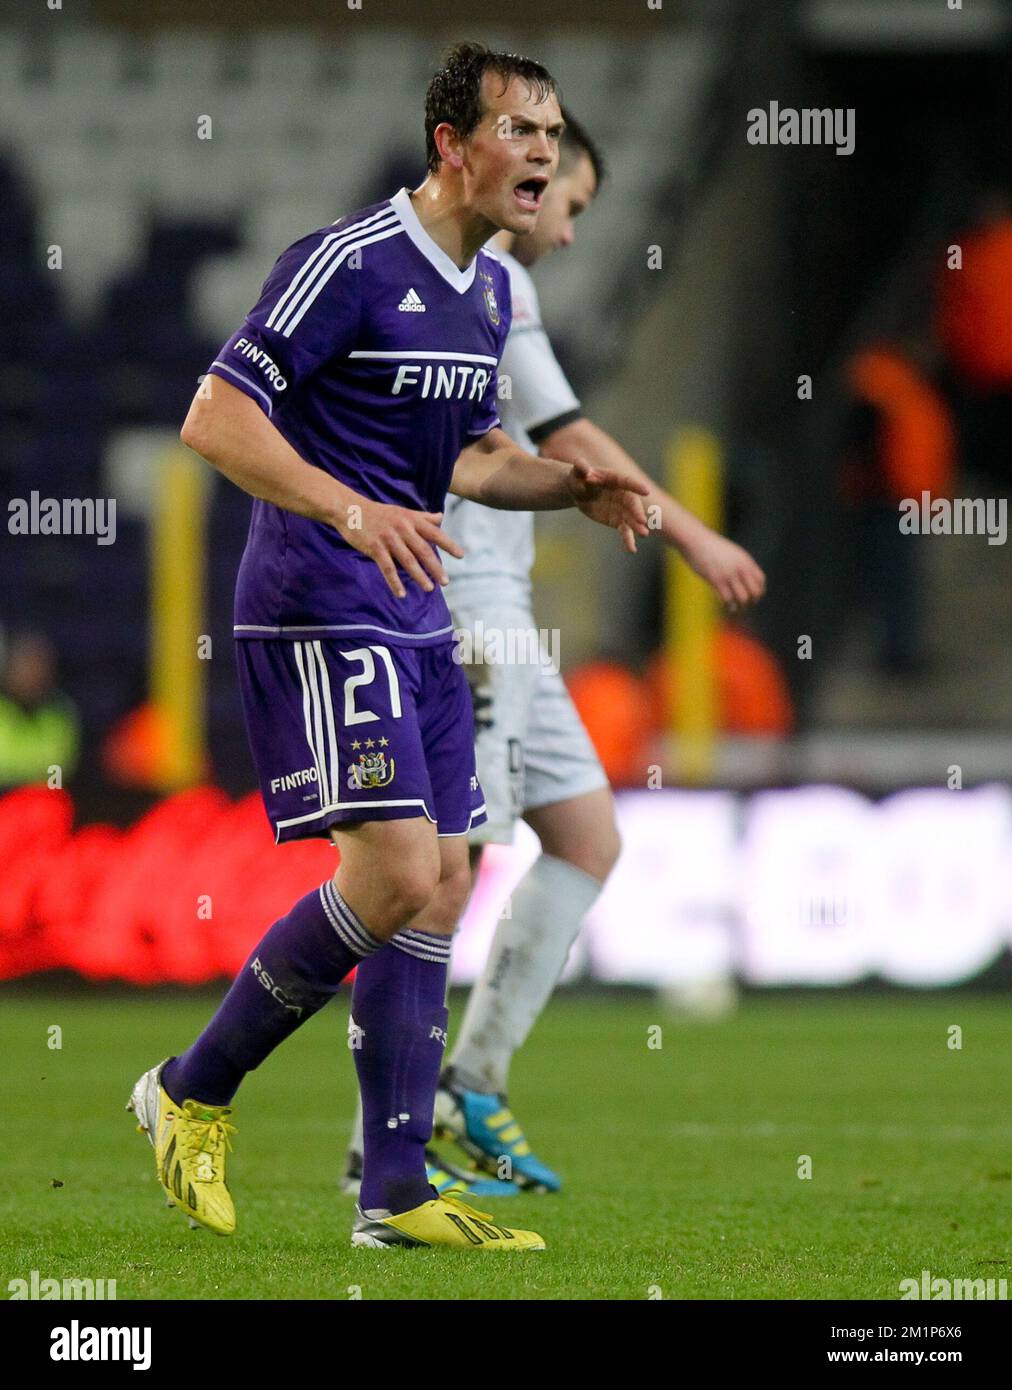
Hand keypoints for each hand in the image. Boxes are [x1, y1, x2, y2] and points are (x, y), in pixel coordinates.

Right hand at [335, 498, 463, 598]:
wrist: (351, 510)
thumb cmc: (380, 513)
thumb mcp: (403, 512)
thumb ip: (423, 517)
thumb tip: (441, 518)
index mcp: (411, 520)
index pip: (434, 533)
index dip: (448, 544)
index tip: (461, 555)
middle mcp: (402, 529)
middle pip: (423, 550)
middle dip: (435, 567)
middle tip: (445, 581)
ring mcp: (388, 539)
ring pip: (407, 561)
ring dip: (419, 576)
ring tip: (429, 588)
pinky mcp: (375, 548)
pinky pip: (387, 568)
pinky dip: (394, 582)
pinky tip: (401, 594)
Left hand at [566, 460, 649, 553]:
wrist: (578, 491)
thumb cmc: (579, 478)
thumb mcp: (577, 471)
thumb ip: (581, 468)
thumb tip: (584, 470)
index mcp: (616, 479)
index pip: (628, 482)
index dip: (637, 486)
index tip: (646, 491)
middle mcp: (623, 494)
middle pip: (632, 503)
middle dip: (637, 512)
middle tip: (642, 521)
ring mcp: (622, 508)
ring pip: (631, 519)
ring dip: (637, 527)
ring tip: (644, 534)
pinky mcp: (617, 520)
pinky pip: (624, 530)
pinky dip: (628, 540)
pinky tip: (631, 549)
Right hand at [681, 529, 765, 610]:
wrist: (696, 541)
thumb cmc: (711, 548)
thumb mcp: (731, 553)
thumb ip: (740, 564)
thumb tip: (744, 578)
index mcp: (746, 561)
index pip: (760, 580)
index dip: (759, 592)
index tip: (753, 598)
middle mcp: (740, 569)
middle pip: (754, 592)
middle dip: (751, 602)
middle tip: (744, 606)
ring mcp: (728, 575)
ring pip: (742, 598)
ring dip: (740, 607)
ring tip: (734, 608)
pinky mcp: (716, 580)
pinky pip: (727, 599)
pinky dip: (728, 605)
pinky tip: (725, 605)